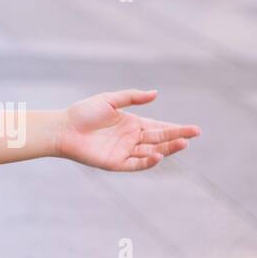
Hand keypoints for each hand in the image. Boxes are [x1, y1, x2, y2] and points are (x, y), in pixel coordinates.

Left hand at [55, 89, 199, 171]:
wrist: (62, 128)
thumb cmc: (83, 112)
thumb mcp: (109, 100)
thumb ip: (132, 97)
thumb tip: (156, 93)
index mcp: (132, 124)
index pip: (159, 128)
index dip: (175, 129)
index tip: (193, 129)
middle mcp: (131, 139)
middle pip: (159, 140)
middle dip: (177, 138)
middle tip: (193, 134)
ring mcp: (125, 152)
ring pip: (151, 152)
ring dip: (167, 149)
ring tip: (182, 143)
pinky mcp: (116, 163)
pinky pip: (136, 164)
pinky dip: (148, 161)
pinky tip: (158, 155)